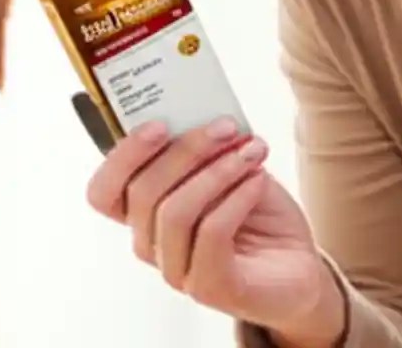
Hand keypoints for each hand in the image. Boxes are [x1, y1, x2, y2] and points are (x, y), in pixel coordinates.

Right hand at [78, 93, 345, 347]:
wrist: (298, 265)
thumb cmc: (255, 215)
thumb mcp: (226, 170)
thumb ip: (203, 148)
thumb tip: (198, 112)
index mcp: (142, 214)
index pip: (103, 193)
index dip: (121, 156)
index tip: (158, 123)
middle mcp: (151, 245)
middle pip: (142, 194)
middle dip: (185, 151)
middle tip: (225, 127)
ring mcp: (177, 271)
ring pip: (174, 212)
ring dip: (216, 172)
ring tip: (251, 152)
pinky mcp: (211, 288)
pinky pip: (211, 235)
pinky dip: (236, 198)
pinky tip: (259, 180)